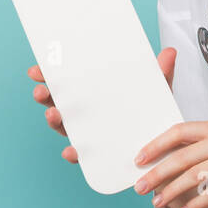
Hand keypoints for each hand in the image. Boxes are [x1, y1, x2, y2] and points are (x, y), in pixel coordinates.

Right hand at [28, 47, 177, 163]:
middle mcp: (87, 113)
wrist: (165, 148)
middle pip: (58, 102)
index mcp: (95, 92)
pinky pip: (81, 155)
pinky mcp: (97, 155)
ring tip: (53, 114)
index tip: (37, 70)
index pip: (67, 80)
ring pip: (65, 127)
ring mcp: (90, 134)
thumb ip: (161, 74)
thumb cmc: (154, 114)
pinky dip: (73, 153)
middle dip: (45, 96)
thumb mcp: (157, 92)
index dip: (49, 75)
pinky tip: (71, 150)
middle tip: (40, 91)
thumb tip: (170, 52)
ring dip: (54, 121)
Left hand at [132, 115, 207, 207]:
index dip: (156, 145)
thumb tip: (171, 159)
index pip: (179, 131)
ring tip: (158, 202)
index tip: (139, 158)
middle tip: (140, 186)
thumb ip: (206, 145)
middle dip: (156, 172)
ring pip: (194, 175)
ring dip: (172, 191)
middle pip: (182, 156)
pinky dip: (196, 203)